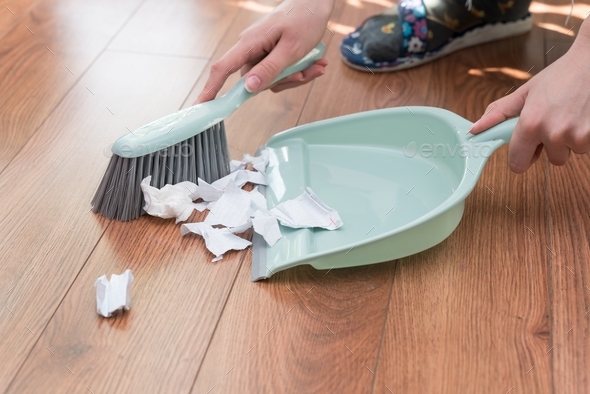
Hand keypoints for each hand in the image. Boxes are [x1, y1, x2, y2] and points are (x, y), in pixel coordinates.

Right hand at [196, 0, 333, 102]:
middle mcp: (250, 48)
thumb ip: (269, 70)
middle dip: (283, 81)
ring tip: (315, 65)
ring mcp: (260, 52)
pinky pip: (279, 73)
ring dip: (295, 77)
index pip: (223, 69)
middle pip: (256, 81)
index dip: (211, 88)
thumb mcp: (291, 49)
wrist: (316, 3)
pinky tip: (313, 63)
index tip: (202, 104)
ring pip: (271, 80)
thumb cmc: (304, 20)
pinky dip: (298, 71)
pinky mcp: (270, 54)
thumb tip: (248, 88)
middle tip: (304, 74)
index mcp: (249, 43)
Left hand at [470, 19, 589, 172]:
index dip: (522, 158)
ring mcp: (577, 136)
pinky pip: (586, 147)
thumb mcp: (526, 92)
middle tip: (554, 121)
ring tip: (571, 115)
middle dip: (550, 145)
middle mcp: (553, 133)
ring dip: (569, 139)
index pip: (518, 164)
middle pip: (550, 159)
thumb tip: (475, 129)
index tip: (527, 149)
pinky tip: (583, 116)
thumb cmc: (562, 75)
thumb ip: (499, 113)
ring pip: (569, 152)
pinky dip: (584, 135)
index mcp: (531, 124)